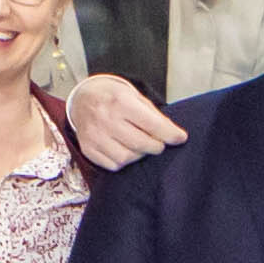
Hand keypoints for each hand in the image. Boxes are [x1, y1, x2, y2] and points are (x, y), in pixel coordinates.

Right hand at [64, 72, 184, 167]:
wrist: (83, 99)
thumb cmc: (114, 98)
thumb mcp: (135, 97)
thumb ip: (155, 116)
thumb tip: (175, 136)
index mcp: (120, 101)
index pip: (152, 125)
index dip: (170, 134)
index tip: (180, 138)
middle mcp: (105, 119)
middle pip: (141, 144)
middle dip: (156, 146)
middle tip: (158, 142)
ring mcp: (94, 136)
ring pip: (127, 158)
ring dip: (139, 155)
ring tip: (140, 145)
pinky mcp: (88, 149)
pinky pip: (113, 165)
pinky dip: (124, 161)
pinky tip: (124, 149)